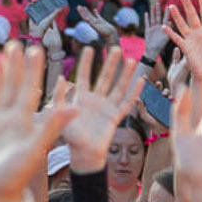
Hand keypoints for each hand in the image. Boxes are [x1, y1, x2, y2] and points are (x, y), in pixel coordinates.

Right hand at [0, 43, 74, 201]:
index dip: (31, 71)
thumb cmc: (13, 178)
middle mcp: (7, 122)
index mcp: (23, 123)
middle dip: (11, 67)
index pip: (28, 91)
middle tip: (13, 44)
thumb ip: (51, 127)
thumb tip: (74, 108)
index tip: (34, 49)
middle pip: (9, 88)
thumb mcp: (34, 150)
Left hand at [59, 46, 146, 172]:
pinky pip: (127, 103)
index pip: (84, 76)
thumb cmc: (69, 137)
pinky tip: (141, 81)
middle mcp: (95, 100)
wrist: (83, 154)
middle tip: (116, 48)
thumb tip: (59, 78)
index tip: (89, 47)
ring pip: (118, 87)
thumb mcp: (59, 115)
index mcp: (80, 98)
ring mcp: (107, 108)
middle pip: (104, 77)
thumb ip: (59, 97)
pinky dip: (134, 92)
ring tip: (131, 60)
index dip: (86, 63)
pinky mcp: (116, 117)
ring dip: (125, 74)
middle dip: (110, 63)